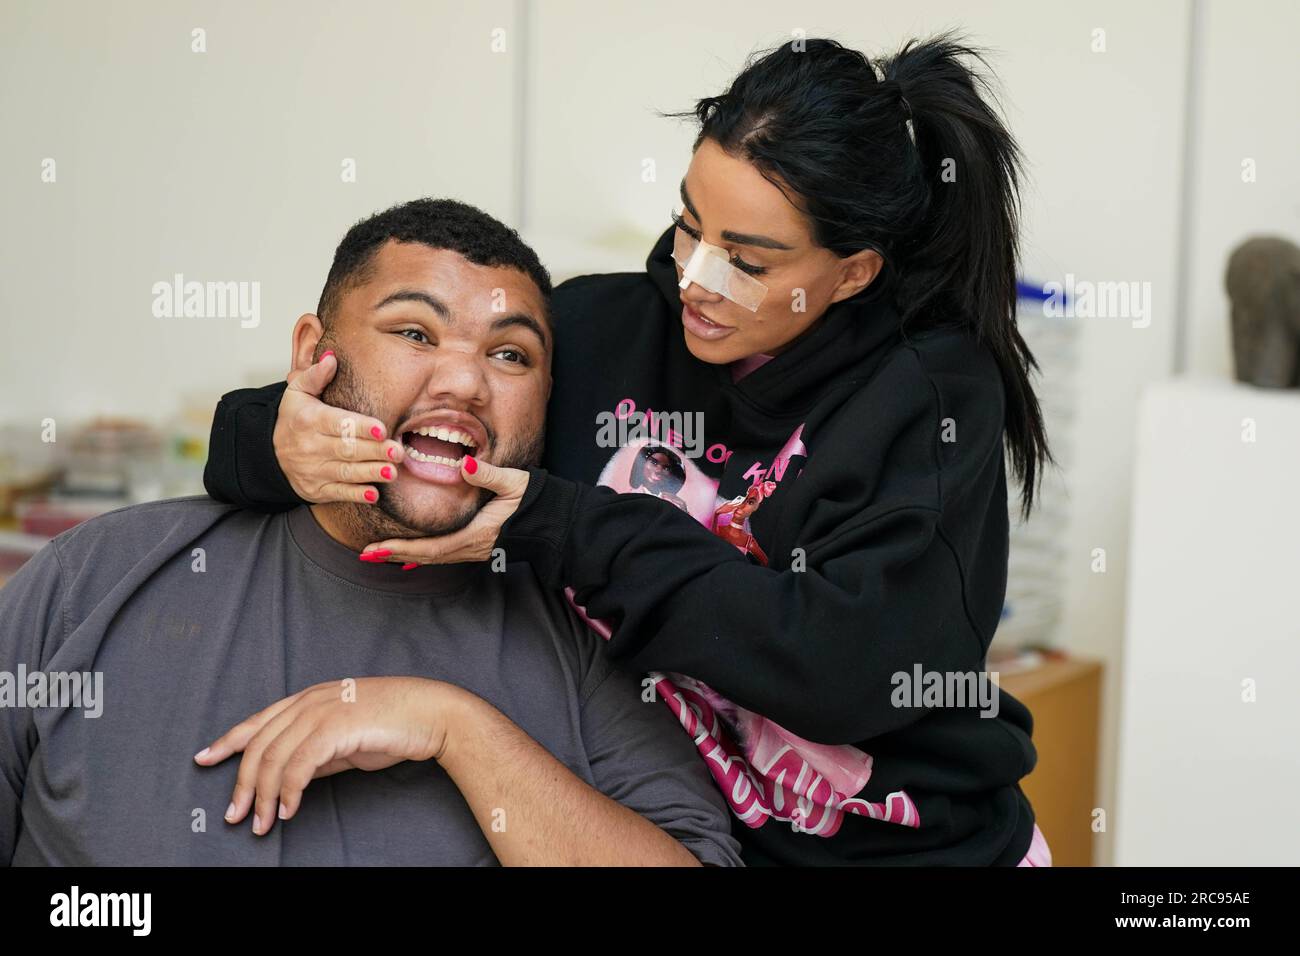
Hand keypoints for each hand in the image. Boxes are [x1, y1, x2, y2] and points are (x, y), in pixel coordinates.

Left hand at [193, 676, 467, 835]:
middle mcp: (309, 701)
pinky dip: (288, 791)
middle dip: (243, 784)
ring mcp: (322, 710)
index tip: (204, 759)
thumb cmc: (395, 724)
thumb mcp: (347, 739)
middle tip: (236, 816)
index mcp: (309, 698)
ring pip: (273, 757)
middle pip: (259, 745)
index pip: (258, 722)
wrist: (432, 713)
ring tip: (262, 824)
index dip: (227, 741)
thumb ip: (318, 752)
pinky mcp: (336, 726)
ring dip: (264, 796)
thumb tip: (293, 778)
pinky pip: (299, 765)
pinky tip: (289, 811)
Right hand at [275, 351, 405, 503]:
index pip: (337, 423)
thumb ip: (315, 375)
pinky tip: (374, 493)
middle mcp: (310, 446)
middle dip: (374, 451)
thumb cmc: (294, 419)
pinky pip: (339, 493)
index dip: (360, 427)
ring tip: (392, 471)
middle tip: (398, 451)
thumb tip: (331, 358)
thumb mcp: (297, 393)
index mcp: (309, 420)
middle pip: (347, 449)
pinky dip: (357, 495)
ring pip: (346, 473)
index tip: (381, 429)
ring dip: (370, 473)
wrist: (269, 454)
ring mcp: (313, 470)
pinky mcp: (317, 489)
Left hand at [361, 456, 530, 565]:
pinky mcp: (478, 547)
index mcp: (478, 534)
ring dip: (407, 556)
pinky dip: (423, 555)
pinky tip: (411, 556)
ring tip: (381, 553)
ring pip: (434, 558)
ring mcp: (475, 550)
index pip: (433, 547)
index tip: (378, 547)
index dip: (403, 548)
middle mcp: (473, 548)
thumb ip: (488, 475)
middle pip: (427, 557)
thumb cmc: (536, 501)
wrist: (555, 522)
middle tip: (367, 555)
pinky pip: (444, 555)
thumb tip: (465, 465)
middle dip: (396, 555)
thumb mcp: (515, 483)